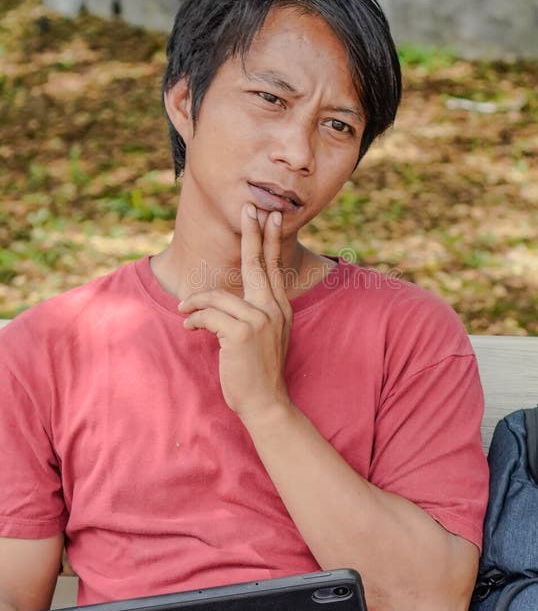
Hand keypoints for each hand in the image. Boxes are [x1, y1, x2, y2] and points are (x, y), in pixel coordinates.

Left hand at [178, 204, 292, 424]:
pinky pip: (208, 315)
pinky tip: (189, 328)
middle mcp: (273, 308)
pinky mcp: (241, 333)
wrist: (266, 403)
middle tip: (249, 207)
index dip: (271, 240)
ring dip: (195, 302)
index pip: (274, 267)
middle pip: (258, 263)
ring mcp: (259, 319)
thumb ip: (253, 312)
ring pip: (217, 296)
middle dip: (252, 234)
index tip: (270, 215)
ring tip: (184, 309)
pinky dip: (194, 320)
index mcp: (279, 308)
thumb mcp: (262, 336)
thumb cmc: (257, 371)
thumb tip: (221, 298)